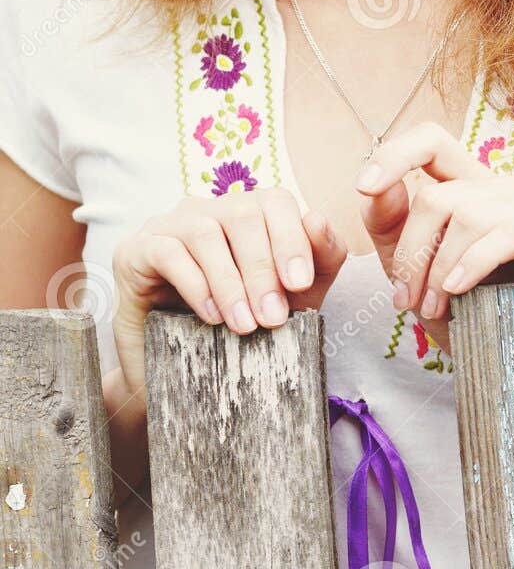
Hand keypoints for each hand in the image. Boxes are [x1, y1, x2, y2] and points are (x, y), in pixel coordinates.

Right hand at [111, 189, 346, 394]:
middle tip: (272, 318)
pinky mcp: (136, 248)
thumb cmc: (242, 321)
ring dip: (229, 281)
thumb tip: (320, 220)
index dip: (292, 238)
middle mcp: (209, 208)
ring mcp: (169, 224)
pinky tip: (210, 316)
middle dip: (263, 269)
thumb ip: (321, 259)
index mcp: (248, 210)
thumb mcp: (294, 297)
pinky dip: (195, 284)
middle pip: (242, 215)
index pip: (276, 201)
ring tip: (244, 325)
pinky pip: (168, 252)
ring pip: (205, 232)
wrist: (181, 367)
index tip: (301, 284)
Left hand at [354, 122, 513, 355]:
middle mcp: (503, 188)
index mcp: (469, 188)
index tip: (363, 187)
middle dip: (410, 251)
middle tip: (405, 300)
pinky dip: (472, 264)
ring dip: (438, 270)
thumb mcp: (416, 273)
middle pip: (437, 195)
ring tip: (433, 308)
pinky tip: (459, 291)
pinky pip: (505, 235)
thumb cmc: (473, 314)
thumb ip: (391, 230)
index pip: (433, 141)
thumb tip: (373, 189)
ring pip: (467, 216)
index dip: (395, 154)